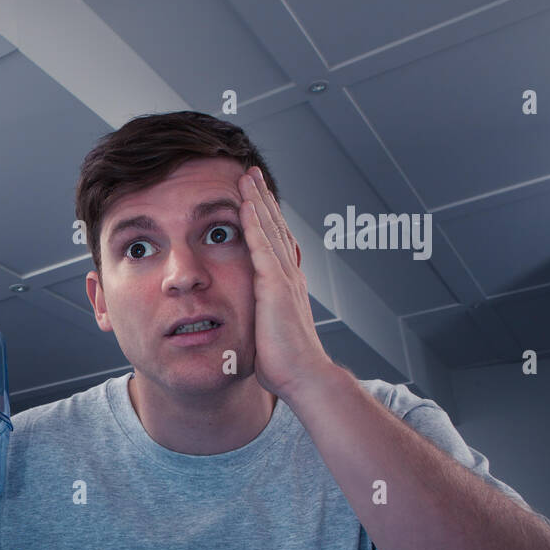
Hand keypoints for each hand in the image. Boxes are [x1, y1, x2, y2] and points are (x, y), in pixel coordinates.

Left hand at [238, 167, 334, 402]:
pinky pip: (263, 246)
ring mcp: (284, 278)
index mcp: (285, 285)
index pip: (274, 242)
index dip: (264, 218)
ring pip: (270, 229)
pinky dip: (254, 223)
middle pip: (274, 227)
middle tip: (251, 173)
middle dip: (262, 198)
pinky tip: (245, 204)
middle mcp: (289, 275)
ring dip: (258, 200)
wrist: (304, 377)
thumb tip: (249, 319)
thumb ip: (259, 317)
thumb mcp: (267, 331)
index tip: (254, 197)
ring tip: (247, 176)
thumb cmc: (284, 363)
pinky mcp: (276, 286)